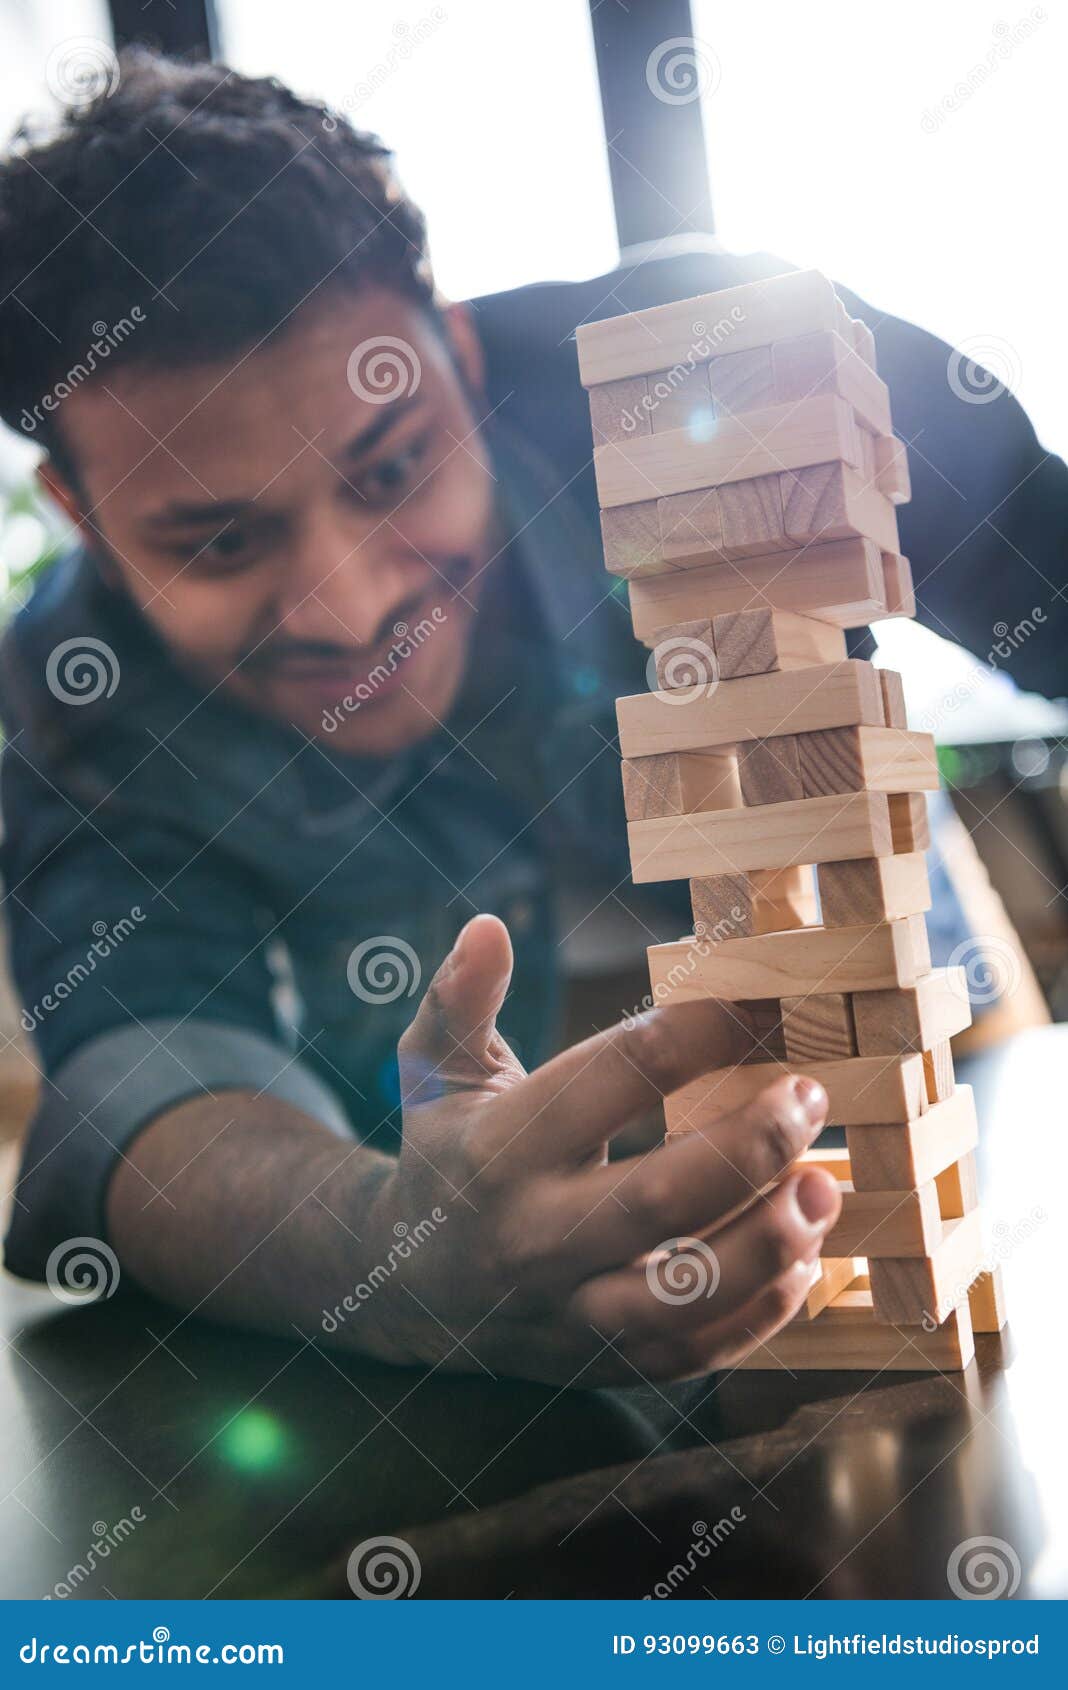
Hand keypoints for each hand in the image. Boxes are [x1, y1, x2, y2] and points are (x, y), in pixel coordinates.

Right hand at [353, 915, 840, 1384]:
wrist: (413, 1290)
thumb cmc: (447, 1156)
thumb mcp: (435, 1072)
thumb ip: (459, 999)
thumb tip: (486, 927)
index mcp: (501, 1148)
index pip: (614, 1077)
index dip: (698, 1032)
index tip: (758, 1004)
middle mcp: (534, 1235)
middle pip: (660, 1196)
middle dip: (751, 1145)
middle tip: (812, 1096)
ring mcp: (571, 1310)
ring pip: (684, 1294)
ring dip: (769, 1242)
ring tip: (825, 1187)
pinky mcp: (603, 1365)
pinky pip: (693, 1352)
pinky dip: (759, 1314)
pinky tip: (804, 1261)